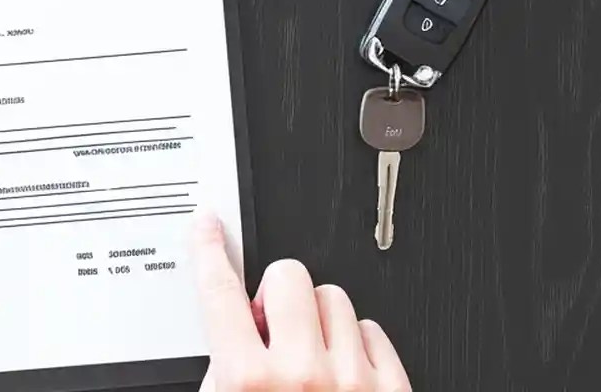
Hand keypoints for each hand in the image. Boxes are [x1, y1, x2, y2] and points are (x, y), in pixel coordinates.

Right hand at [193, 214, 410, 391]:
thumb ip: (225, 365)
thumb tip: (236, 321)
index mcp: (249, 380)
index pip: (220, 292)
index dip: (210, 249)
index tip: (210, 225)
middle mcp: (301, 375)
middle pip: (288, 275)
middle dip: (278, 294)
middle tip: (276, 327)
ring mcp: (350, 381)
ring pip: (334, 298)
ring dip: (319, 321)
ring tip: (313, 360)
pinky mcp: (390, 389)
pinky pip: (373, 329)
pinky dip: (357, 345)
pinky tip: (342, 373)